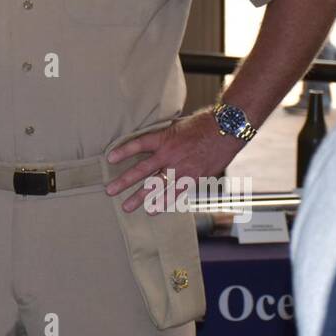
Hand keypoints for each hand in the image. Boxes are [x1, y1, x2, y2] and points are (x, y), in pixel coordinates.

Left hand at [104, 110, 238, 212]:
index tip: (109, 158)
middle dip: (124, 181)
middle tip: (110, 190)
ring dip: (140, 197)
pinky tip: (152, 210)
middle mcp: (169, 154)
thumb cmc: (202, 125)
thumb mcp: (177, 125)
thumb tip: (149, 144)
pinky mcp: (193, 177)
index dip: (123, 151)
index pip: (138, 144)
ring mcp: (181, 168)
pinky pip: (175, 193)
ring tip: (126, 207)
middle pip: (141, 170)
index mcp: (164, 138)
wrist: (226, 130)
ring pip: (156, 185)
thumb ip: (163, 137)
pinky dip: (163, 202)